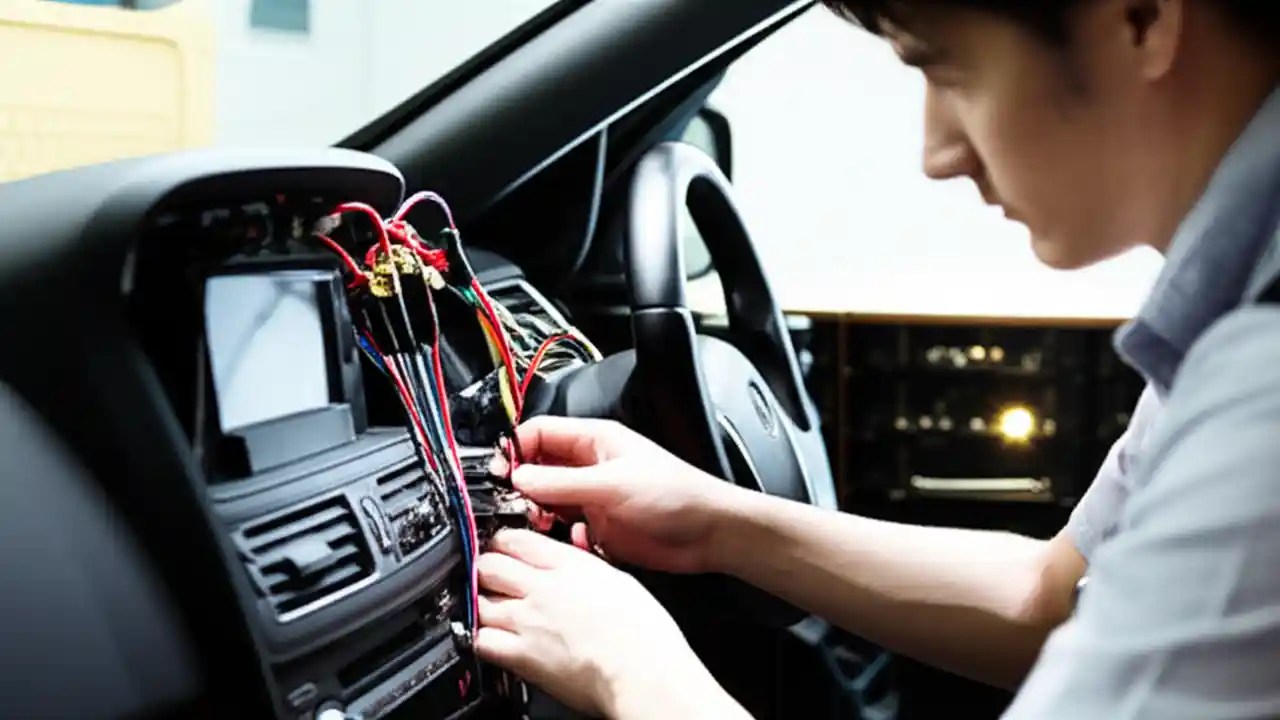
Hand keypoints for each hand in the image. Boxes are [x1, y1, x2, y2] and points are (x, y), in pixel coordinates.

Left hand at [475, 530, 739, 717]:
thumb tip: (569, 565)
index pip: (515, 539)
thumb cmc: (642, 632)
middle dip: (487, 568)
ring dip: (482, 602)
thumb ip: (583, 568)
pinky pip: (481, 639)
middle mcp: (541, 588)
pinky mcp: (521, 655)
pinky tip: (491, 637)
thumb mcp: (616, 578)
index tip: (503, 547)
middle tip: (492, 575)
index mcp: (568, 564)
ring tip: (492, 606)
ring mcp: (527, 621)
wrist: (642, 670)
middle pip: (489, 565)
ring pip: (479, 599)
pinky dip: (480, 636)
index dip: (503, 541)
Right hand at [494, 417, 737, 574]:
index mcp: (594, 440)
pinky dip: (562, 535)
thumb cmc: (674, 495)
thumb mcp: (611, 484)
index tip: (500, 473)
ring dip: (540, 513)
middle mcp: (589, 466)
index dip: (515, 450)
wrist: (708, 533)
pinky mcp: (599, 525)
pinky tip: (576, 541)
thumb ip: (562, 482)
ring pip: (548, 500)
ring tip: (545, 523)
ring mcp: (593, 496)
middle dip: (523, 486)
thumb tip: (519, 477)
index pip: (538, 433)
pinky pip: (565, 528)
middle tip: (520, 505)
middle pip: (537, 468)